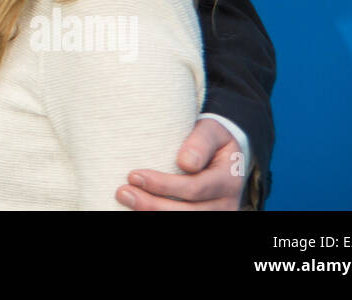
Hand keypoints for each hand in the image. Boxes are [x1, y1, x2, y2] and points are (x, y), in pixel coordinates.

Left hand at [117, 118, 244, 209]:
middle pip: (187, 212)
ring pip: (183, 220)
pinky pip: (182, 220)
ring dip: (152, 213)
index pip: (195, 188)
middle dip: (152, 204)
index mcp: (229, 180)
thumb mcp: (212, 130)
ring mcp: (216, 214)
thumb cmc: (212, 140)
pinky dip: (157, 215)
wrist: (226, 156)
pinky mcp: (203, 217)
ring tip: (127, 199)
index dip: (164, 185)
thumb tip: (185, 163)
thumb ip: (201, 141)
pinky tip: (138, 209)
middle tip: (122, 192)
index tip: (134, 175)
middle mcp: (226, 204)